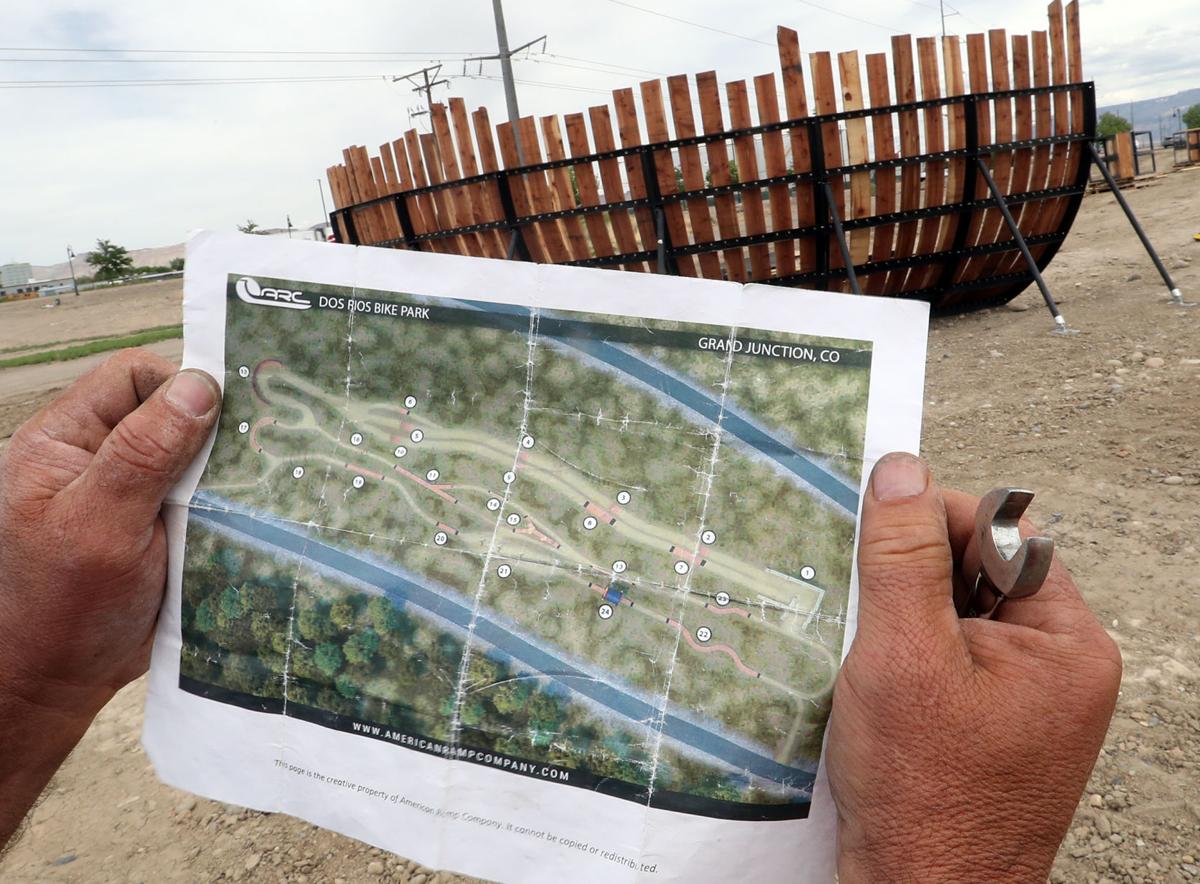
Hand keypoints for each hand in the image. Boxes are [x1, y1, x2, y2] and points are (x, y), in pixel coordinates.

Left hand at [0, 348, 219, 846]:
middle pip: (170, 412)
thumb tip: (199, 386)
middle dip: (213, 431)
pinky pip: (202, 495)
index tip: (230, 415)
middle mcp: (98, 457)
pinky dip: (226, 503)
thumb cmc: (63, 607)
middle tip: (257, 452)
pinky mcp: (158, 525)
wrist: (58, 683)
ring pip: (194, 455)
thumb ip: (145, 453)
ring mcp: (130, 492)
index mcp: (65, 440)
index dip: (181, 386)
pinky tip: (249, 517)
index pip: (133, 377)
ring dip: (225, 472)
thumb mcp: (102, 523)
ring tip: (259, 488)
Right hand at [827, 453, 1120, 882]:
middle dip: (908, 574)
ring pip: (950, 614)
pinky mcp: (983, 720)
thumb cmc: (926, 799)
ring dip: (897, 614)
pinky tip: (863, 673)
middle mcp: (1053, 666)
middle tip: (856, 591)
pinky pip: (940, 656)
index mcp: (1065, 643)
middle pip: (975, 572)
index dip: (933, 518)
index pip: (1001, 535)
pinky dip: (896, 652)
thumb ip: (903, 558)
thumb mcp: (903, 656)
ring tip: (858, 644)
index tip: (872, 517)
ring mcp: (1019, 697)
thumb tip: (901, 473)